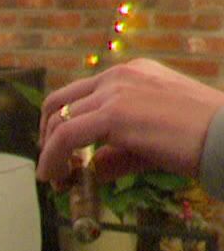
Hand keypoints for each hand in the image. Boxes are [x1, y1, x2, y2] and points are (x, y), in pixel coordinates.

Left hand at [37, 58, 223, 187]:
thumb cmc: (203, 139)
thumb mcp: (153, 139)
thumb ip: (119, 152)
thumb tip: (91, 171)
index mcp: (131, 74)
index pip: (80, 93)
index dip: (62, 122)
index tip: (60, 149)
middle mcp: (118, 76)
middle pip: (60, 101)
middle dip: (47, 133)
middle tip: (51, 162)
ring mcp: (114, 92)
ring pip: (60, 119)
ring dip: (49, 150)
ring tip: (52, 176)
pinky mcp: (114, 114)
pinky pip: (66, 135)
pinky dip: (53, 157)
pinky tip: (56, 176)